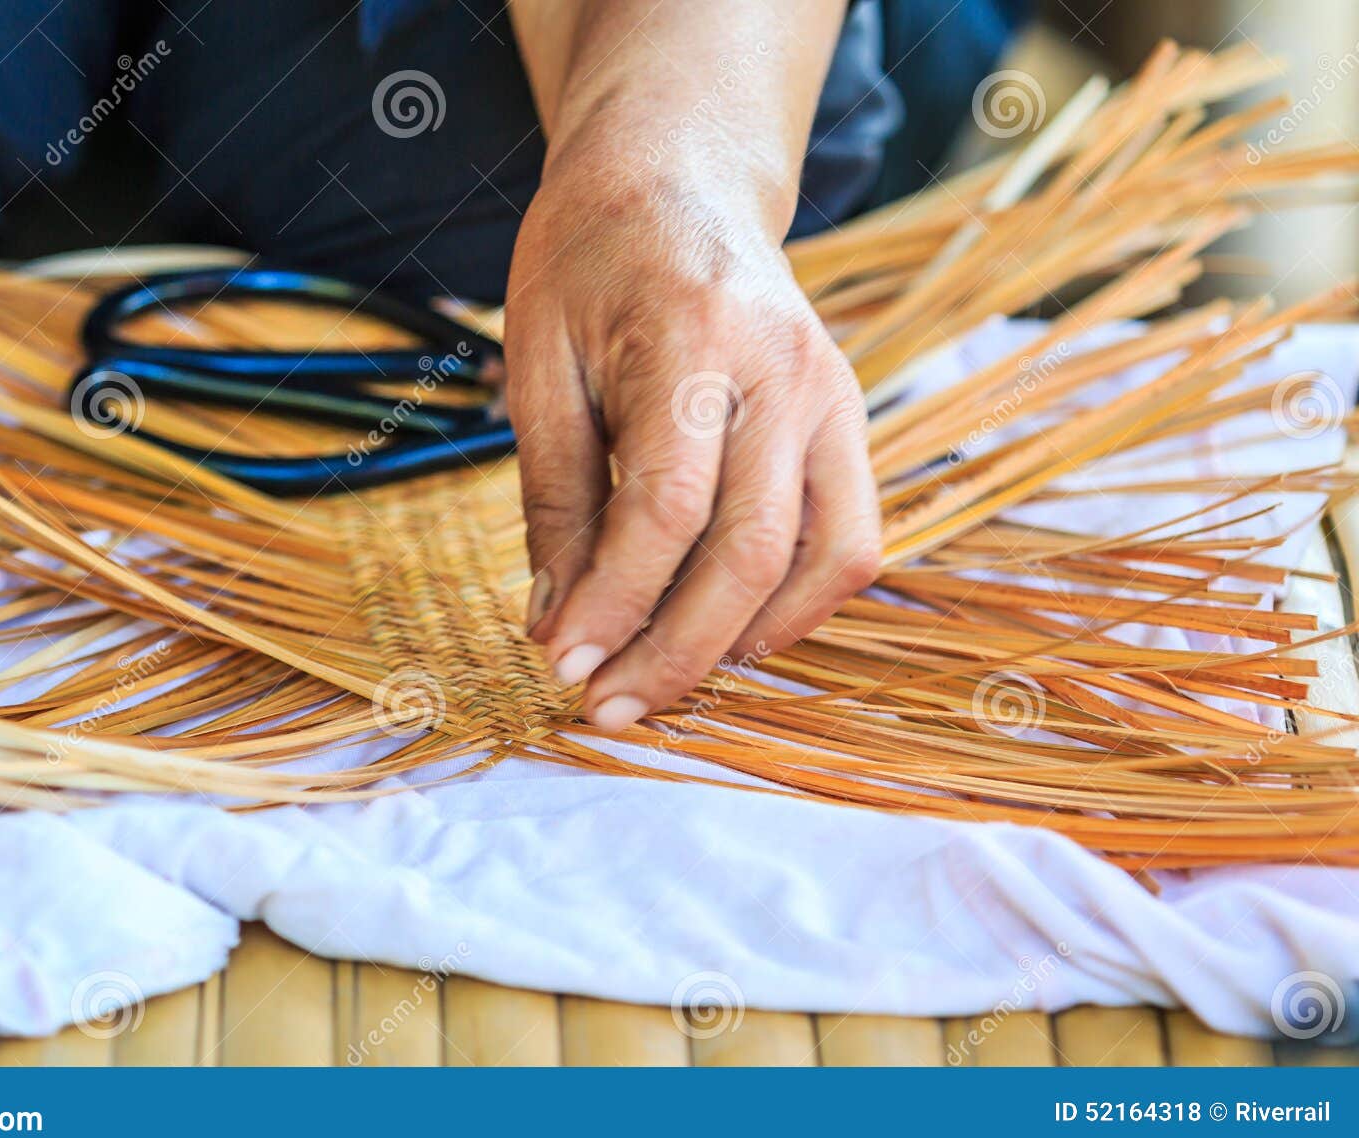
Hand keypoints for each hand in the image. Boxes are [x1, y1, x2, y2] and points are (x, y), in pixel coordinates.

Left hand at [505, 160, 880, 732]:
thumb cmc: (590, 261)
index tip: (560, 663)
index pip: (668, 506)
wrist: (679, 182)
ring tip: (657, 683)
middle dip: (673, 651)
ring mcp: (833, 397)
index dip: (615, 602)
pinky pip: (849, 542)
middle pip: (750, 550)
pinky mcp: (848, 423)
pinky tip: (725, 636)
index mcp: (693, 336)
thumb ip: (556, 494)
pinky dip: (795, 608)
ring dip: (739, 645)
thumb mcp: (539, 361)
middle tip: (601, 704)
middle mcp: (786, 369)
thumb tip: (560, 623)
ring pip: (818, 560)